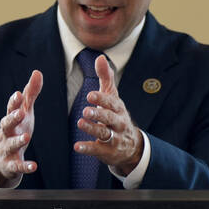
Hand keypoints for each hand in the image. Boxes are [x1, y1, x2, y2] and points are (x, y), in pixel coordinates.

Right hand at [0, 70, 41, 187]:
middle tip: (20, 113)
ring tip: (26, 137)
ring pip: (11, 144)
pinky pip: (17, 166)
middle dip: (12, 118)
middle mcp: (7, 133)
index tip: (18, 94)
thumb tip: (37, 72)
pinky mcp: (11, 164)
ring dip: (18, 141)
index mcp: (11, 119)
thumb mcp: (24, 111)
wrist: (0, 159)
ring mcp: (7, 149)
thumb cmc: (16, 129)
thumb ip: (30, 94)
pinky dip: (25, 166)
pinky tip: (34, 166)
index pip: (11, 108)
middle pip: (6, 124)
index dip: (14, 101)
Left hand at [74, 54, 143, 175]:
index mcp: (118, 108)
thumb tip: (100, 57)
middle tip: (86, 110)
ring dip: (92, 129)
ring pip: (103, 133)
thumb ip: (105, 77)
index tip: (90, 95)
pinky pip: (97, 150)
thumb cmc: (117, 116)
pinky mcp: (107, 151)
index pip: (111, 102)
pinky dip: (87, 148)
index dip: (101, 99)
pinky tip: (77, 146)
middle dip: (98, 114)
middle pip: (109, 118)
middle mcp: (118, 123)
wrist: (131, 146)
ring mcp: (113, 138)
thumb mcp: (113, 96)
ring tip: (80, 123)